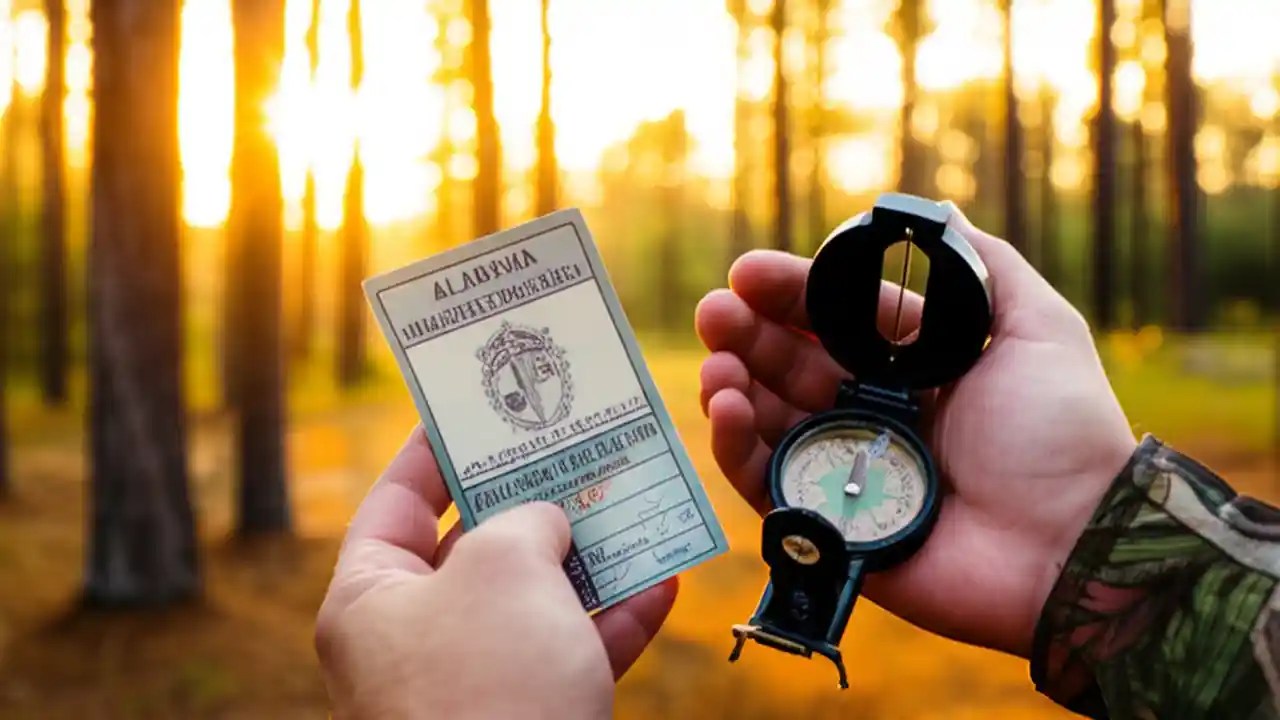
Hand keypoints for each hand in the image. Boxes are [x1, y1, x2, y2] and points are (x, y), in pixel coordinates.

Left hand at [315, 428, 677, 718]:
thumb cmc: (487, 682)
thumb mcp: (501, 569)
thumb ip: (524, 523)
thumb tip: (544, 523)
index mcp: (371, 599)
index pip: (397, 501)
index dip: (437, 449)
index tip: (477, 408)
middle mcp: (413, 641)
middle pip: (476, 549)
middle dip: (532, 502)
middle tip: (574, 450)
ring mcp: (472, 686)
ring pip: (535, 603)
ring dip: (589, 558)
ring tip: (632, 507)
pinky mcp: (527, 719)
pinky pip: (571, 658)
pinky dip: (614, 623)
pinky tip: (663, 588)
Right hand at [696, 205, 1136, 657]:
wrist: (1075, 543)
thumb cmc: (1062, 435)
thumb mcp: (1039, 328)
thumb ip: (987, 267)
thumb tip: (938, 211)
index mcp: (914, 369)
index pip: (834, 320)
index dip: (790, 293)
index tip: (748, 272)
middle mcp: (874, 415)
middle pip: (790, 365)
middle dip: (747, 334)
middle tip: (715, 313)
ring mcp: (847, 472)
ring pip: (770, 421)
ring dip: (733, 386)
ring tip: (718, 365)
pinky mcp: (829, 528)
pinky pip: (767, 485)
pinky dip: (736, 448)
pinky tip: (729, 410)